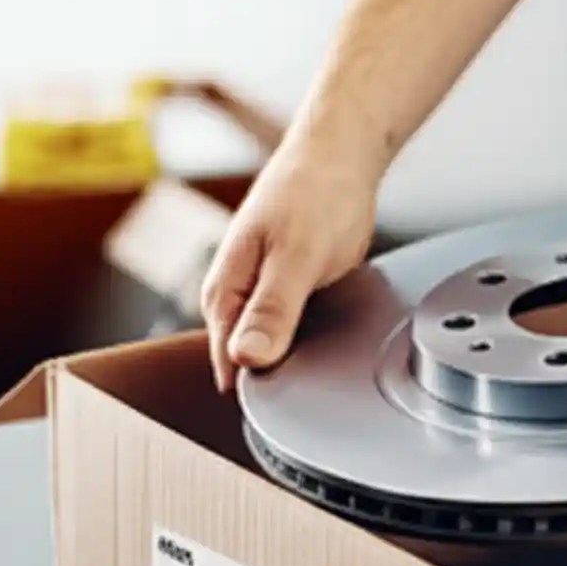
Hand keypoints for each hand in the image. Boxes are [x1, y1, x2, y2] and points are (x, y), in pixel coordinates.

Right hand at [202, 141, 376, 390]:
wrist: (340, 153)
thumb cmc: (317, 194)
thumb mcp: (298, 258)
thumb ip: (273, 309)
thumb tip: (246, 358)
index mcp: (226, 288)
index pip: (226, 359)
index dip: (254, 389)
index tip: (281, 411)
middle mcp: (236, 290)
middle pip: (244, 355)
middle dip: (272, 378)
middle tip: (307, 398)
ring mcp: (261, 286)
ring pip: (266, 341)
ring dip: (288, 358)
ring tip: (317, 372)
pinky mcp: (285, 282)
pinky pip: (286, 324)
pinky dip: (303, 337)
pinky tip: (324, 342)